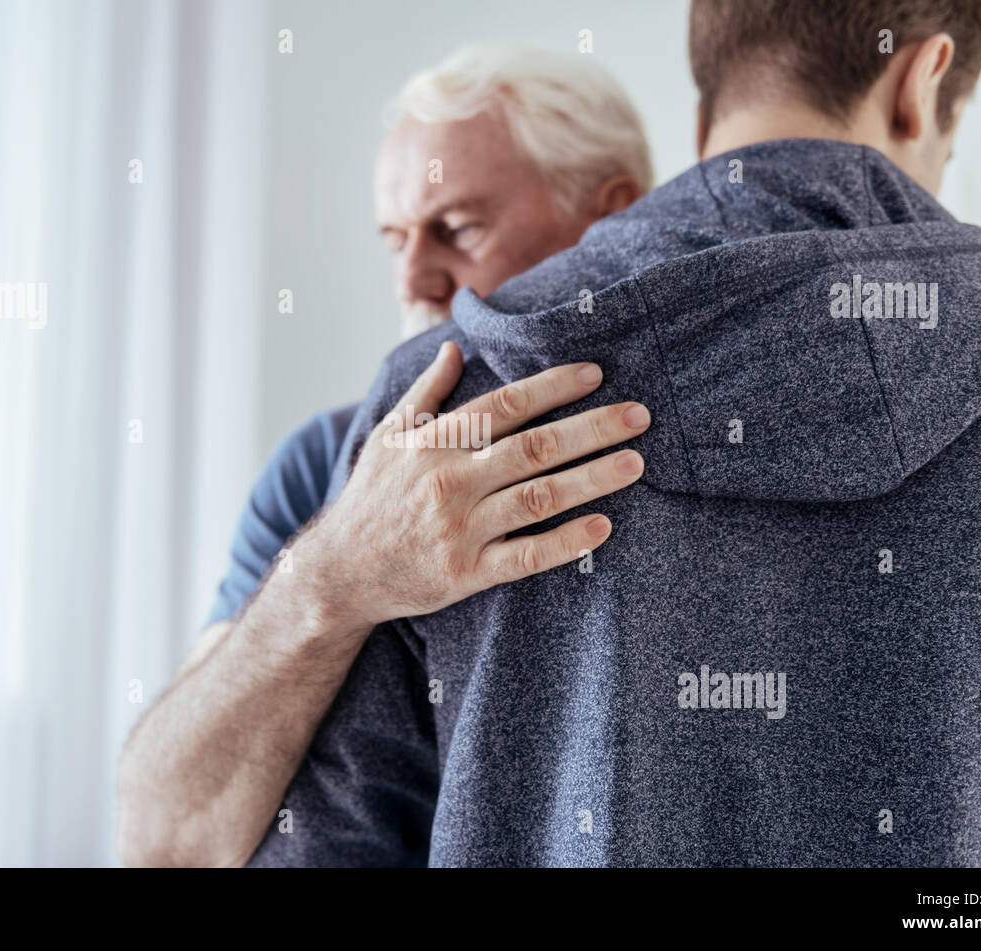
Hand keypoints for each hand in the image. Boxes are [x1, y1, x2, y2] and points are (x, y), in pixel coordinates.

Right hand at [300, 341, 648, 628]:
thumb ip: (427, 392)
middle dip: (591, 427)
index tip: (595, 374)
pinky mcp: (466, 573)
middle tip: (639, 415)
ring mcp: (460, 528)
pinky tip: (602, 527)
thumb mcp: (388, 436)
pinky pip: (526, 556)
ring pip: (538, 497)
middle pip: (534, 447)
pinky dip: (566, 542)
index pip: (505, 405)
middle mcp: (450, 480)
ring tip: (635, 462)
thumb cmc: (372, 497)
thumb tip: (454, 347)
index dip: (552, 387)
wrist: (341, 571)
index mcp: (435, 442)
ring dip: (591, 478)